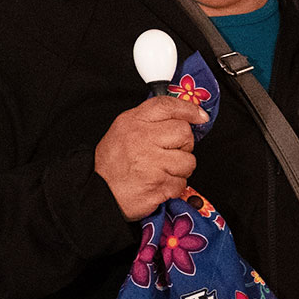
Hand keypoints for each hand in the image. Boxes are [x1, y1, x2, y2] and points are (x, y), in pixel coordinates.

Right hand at [94, 97, 209, 219]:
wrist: (97, 191)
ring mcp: (151, 163)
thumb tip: (185, 115)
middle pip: (184, 133)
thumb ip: (151, 120)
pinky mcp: (158, 185)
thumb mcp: (124, 130)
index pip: (167, 106)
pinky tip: (159, 183)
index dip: (189, 110)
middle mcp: (142, 139)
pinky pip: (181, 183)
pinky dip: (174, 186)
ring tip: (162, 170)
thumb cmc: (113, 162)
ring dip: (180, 169)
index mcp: (133, 123)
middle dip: (183, 145)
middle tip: (169, 152)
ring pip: (188, 161)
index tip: (200, 116)